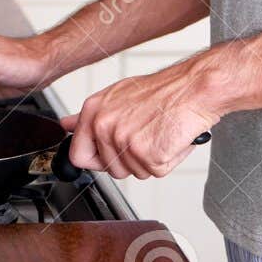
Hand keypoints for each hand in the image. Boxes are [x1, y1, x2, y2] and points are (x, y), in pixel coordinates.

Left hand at [59, 57, 219, 180]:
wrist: (193, 88)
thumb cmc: (162, 92)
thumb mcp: (117, 96)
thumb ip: (90, 116)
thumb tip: (67, 125)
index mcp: (93, 111)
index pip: (77, 155)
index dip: (95, 161)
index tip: (107, 156)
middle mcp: (105, 125)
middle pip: (110, 169)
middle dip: (130, 160)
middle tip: (145, 136)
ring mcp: (125, 141)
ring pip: (134, 173)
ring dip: (150, 160)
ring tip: (159, 134)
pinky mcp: (148, 154)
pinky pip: (156, 172)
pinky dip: (168, 160)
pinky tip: (170, 138)